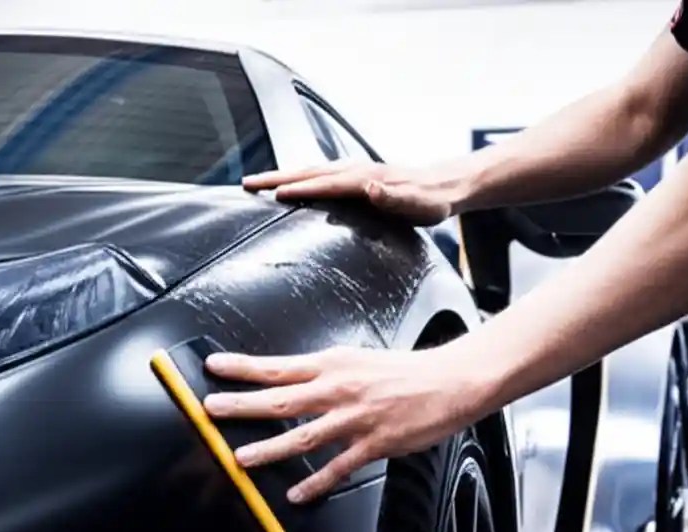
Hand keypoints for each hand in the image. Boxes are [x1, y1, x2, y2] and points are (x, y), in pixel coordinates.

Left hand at [202, 345, 488, 503]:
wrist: (450, 381)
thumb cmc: (406, 372)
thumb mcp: (358, 360)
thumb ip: (325, 374)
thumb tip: (293, 382)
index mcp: (333, 365)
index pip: (278, 365)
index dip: (243, 366)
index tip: (215, 366)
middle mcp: (339, 389)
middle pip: (280, 398)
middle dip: (242, 404)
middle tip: (212, 409)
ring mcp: (354, 418)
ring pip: (302, 435)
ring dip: (268, 448)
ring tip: (241, 457)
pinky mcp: (373, 443)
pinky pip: (337, 468)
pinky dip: (315, 483)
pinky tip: (297, 494)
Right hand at [242, 160, 469, 225]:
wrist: (442, 186)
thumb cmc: (429, 202)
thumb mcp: (418, 205)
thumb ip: (393, 198)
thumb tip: (371, 189)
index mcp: (363, 179)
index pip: (324, 184)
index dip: (298, 189)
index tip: (271, 194)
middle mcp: (353, 170)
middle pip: (307, 173)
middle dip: (275, 178)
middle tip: (245, 184)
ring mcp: (351, 170)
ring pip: (308, 171)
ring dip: (280, 176)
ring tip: (255, 183)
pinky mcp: (351, 175)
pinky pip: (316, 175)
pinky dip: (296, 177)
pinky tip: (286, 184)